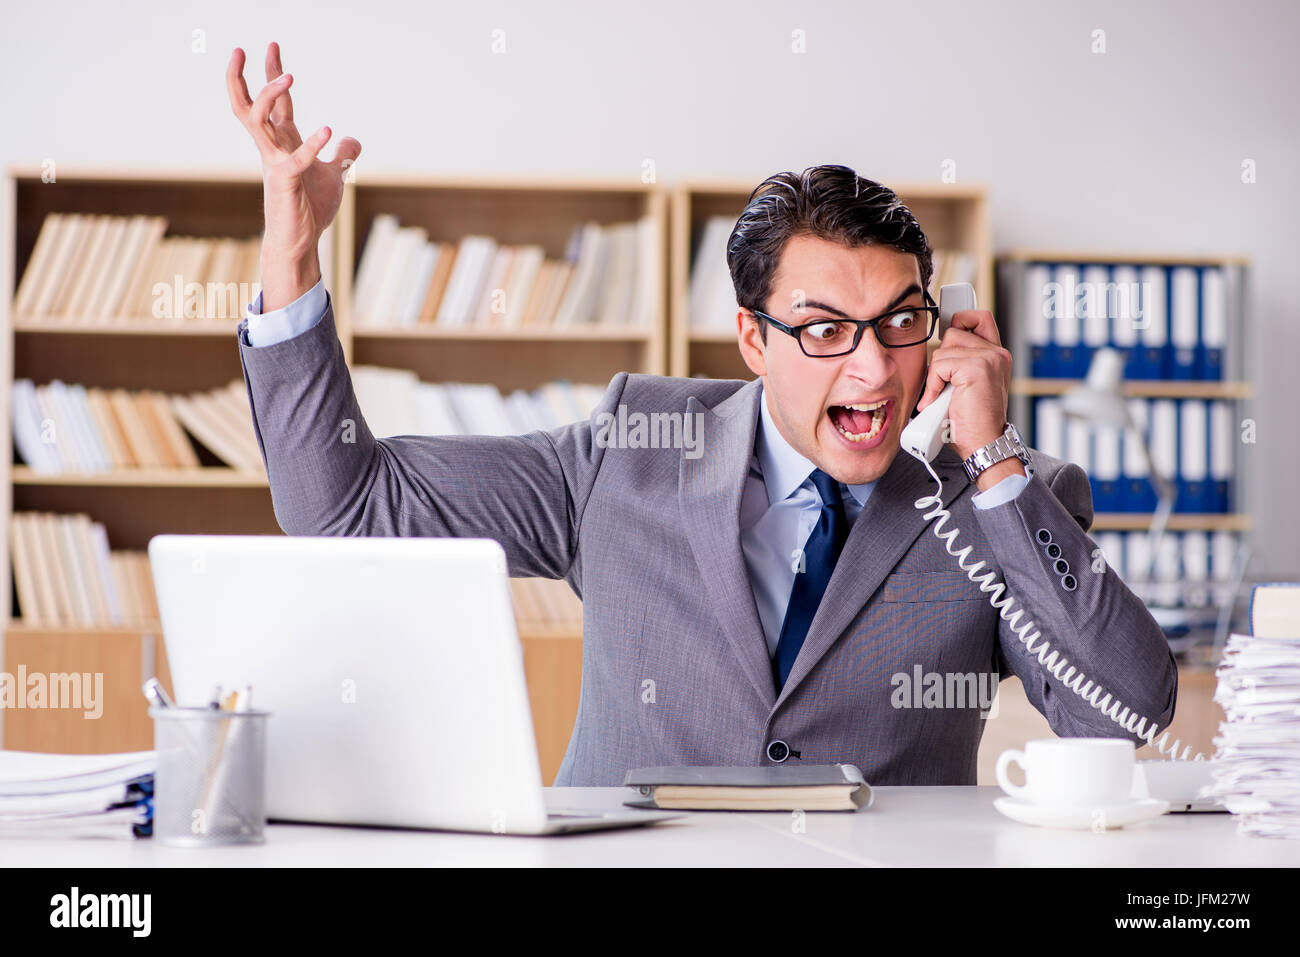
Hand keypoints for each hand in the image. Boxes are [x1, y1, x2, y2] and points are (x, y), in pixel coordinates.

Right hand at [226, 42, 361, 308]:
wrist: (301, 241)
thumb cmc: (310, 208)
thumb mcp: (333, 176)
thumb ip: (341, 156)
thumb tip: (354, 140)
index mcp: (282, 143)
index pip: (276, 102)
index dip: (274, 72)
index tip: (273, 45)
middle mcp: (272, 149)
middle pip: (250, 104)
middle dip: (243, 76)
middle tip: (242, 48)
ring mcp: (274, 164)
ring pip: (258, 122)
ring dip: (271, 97)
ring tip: (290, 76)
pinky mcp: (284, 183)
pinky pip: (295, 159)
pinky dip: (312, 145)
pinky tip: (330, 131)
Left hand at [914, 307, 1013, 463]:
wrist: (983, 444)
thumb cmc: (971, 421)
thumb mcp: (965, 386)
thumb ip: (958, 364)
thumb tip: (937, 347)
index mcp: (996, 355)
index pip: (978, 318)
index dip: (960, 319)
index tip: (948, 330)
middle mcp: (997, 353)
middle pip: (953, 332)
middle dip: (941, 358)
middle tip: (943, 383)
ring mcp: (989, 358)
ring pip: (944, 348)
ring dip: (936, 374)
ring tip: (943, 395)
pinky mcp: (978, 368)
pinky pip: (940, 364)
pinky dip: (933, 384)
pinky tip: (939, 400)